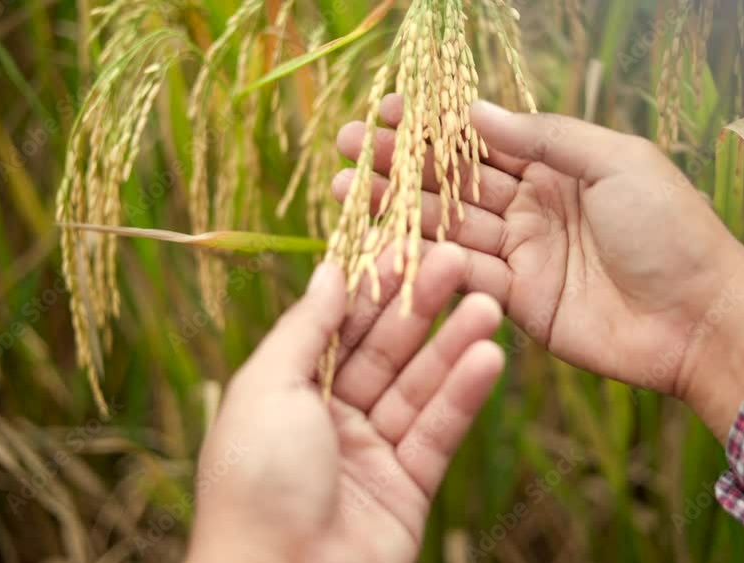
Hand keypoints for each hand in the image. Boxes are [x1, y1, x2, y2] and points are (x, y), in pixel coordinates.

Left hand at [187, 244, 503, 562]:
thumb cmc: (254, 482)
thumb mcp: (266, 389)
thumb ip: (304, 328)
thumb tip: (328, 272)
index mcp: (286, 391)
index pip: (338, 325)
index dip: (372, 286)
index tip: (408, 245)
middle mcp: (329, 417)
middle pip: (383, 350)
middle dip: (419, 306)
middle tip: (458, 262)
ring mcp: (370, 452)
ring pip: (418, 387)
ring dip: (453, 345)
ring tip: (488, 303)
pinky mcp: (407, 487)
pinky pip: (438, 432)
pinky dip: (463, 396)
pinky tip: (489, 359)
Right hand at [334, 95, 743, 438]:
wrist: (698, 318)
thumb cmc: (670, 229)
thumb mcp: (616, 161)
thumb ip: (546, 138)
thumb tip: (478, 110)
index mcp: (558, 166)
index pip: (483, 139)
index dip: (434, 126)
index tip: (385, 111)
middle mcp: (533, 206)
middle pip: (456, 181)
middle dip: (402, 163)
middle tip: (350, 148)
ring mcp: (522, 254)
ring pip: (450, 226)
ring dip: (398, 209)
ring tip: (346, 189)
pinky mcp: (517, 300)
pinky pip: (463, 275)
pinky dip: (424, 261)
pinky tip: (382, 244)